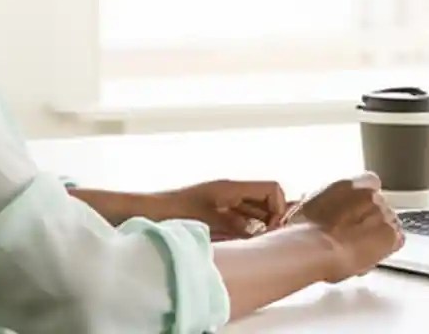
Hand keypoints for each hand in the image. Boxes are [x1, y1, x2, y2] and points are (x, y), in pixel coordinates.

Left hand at [162, 179, 287, 240]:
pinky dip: (244, 228)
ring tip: (253, 242)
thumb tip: (260, 231)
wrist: (150, 210)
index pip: (272, 188)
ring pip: (254, 210)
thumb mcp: (210, 219)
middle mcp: (231, 190)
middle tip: (264, 239)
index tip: (271, 228)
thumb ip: (237, 224)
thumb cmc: (176, 211)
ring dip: (257, 225)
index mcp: (232, 186)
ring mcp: (224, 199)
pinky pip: (240, 217)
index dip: (278, 207)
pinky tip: (240, 240)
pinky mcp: (216, 210)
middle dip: (270, 218)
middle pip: (265, 199)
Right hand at [294, 172, 403, 281]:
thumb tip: (324, 205)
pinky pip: (397, 239)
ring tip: (359, 247)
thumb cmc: (305, 229)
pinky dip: (387, 246)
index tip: (356, 210)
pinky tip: (371, 254)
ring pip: (389, 222)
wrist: (314, 247)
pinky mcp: (391, 235)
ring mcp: (383, 214)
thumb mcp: (311, 204)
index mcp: (352, 183)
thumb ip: (327, 199)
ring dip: (378, 232)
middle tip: (353, 233)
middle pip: (379, 205)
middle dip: (369, 218)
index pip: (370, 183)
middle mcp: (371, 194)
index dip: (363, 200)